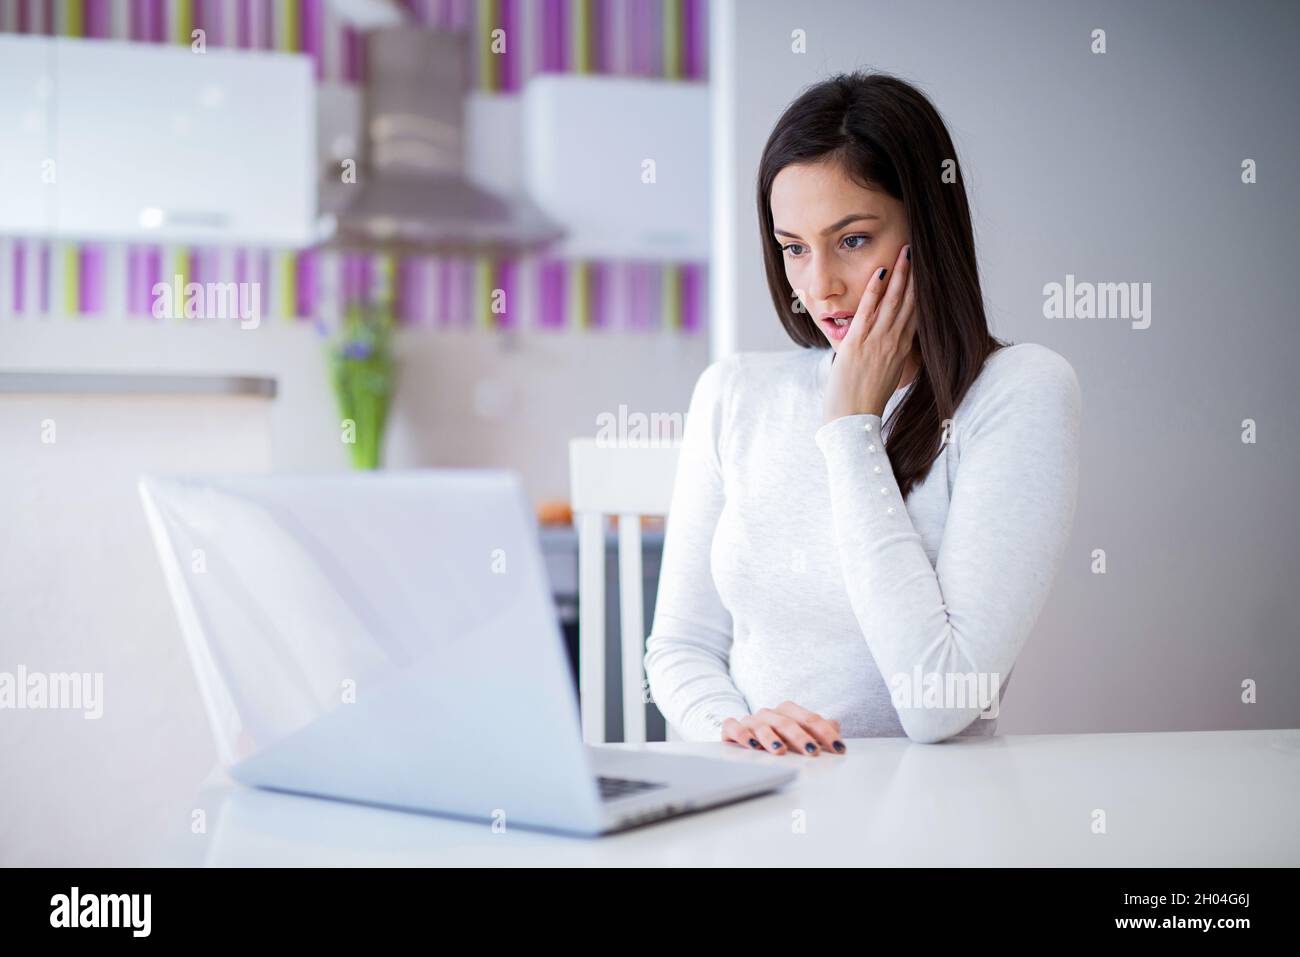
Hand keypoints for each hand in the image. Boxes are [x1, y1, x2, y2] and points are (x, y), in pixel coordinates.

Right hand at [721, 701, 845, 755]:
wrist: (743, 734)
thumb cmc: (776, 737)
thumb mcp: (798, 735)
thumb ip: (816, 730)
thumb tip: (835, 726)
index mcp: (788, 712)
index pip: (811, 719)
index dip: (826, 733)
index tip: (838, 749)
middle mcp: (770, 713)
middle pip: (787, 722)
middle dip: (801, 737)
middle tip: (812, 752)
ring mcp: (751, 720)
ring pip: (762, 725)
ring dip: (771, 738)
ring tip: (780, 751)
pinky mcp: (732, 728)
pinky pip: (734, 727)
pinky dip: (743, 735)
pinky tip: (752, 746)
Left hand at [823, 243, 916, 424]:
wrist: (852, 422)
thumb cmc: (864, 403)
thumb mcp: (885, 376)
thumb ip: (889, 356)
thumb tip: (891, 346)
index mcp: (901, 351)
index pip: (916, 314)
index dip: (921, 291)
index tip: (925, 271)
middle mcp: (893, 344)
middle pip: (909, 302)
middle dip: (914, 274)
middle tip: (917, 250)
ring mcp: (876, 342)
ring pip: (892, 302)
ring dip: (899, 274)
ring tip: (905, 251)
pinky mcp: (857, 344)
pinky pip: (868, 312)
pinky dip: (874, 291)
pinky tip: (880, 272)